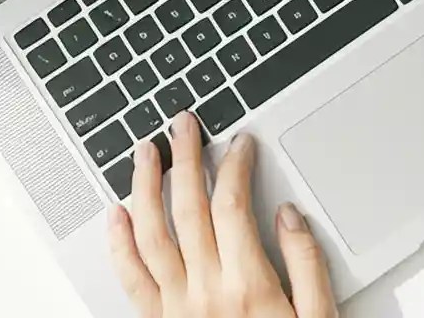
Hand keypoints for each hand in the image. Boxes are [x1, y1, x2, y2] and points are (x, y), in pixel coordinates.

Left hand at [107, 112, 338, 317]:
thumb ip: (308, 266)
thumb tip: (290, 216)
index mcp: (248, 286)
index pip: (232, 206)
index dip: (234, 166)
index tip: (239, 142)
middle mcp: (204, 293)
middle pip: (187, 209)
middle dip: (185, 158)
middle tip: (184, 124)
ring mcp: (175, 310)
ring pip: (149, 234)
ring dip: (144, 187)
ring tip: (145, 153)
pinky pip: (130, 279)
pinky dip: (119, 243)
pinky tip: (116, 214)